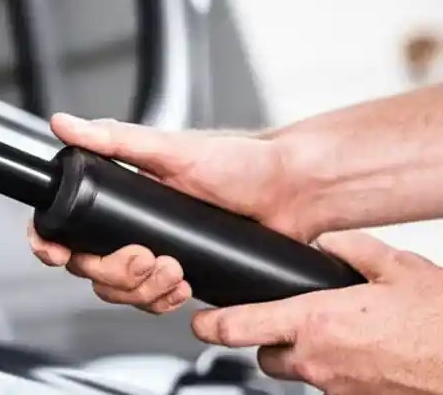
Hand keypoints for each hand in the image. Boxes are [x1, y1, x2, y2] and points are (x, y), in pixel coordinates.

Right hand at [27, 113, 308, 312]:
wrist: (293, 191)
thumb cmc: (238, 161)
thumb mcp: (170, 147)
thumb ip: (113, 138)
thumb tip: (64, 124)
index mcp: (116, 192)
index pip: (65, 224)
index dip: (52, 243)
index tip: (58, 252)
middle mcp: (129, 223)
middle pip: (89, 266)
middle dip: (114, 271)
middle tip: (145, 256)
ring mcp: (153, 250)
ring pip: (119, 290)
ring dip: (140, 288)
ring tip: (173, 270)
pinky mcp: (180, 273)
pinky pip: (152, 301)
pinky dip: (162, 299)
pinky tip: (182, 286)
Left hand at [192, 232, 442, 392]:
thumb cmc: (439, 320)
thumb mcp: (395, 266)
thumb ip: (350, 248)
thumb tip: (327, 239)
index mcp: (316, 321)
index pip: (240, 327)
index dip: (211, 326)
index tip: (198, 323)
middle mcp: (319, 359)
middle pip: (265, 356)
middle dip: (266, 340)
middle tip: (284, 322)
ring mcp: (338, 387)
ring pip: (299, 373)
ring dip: (304, 356)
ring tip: (336, 335)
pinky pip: (332, 386)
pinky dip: (337, 369)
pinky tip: (361, 352)